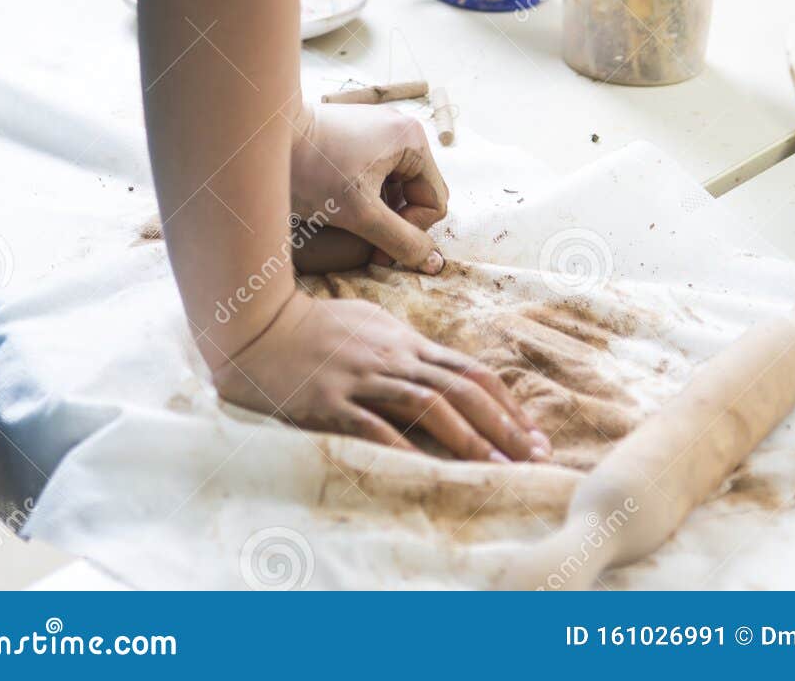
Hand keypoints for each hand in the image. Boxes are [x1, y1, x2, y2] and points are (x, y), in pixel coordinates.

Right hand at [216, 292, 550, 461]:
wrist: (259, 326)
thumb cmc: (314, 327)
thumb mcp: (370, 325)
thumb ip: (405, 347)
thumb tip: (438, 368)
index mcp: (407, 341)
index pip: (471, 372)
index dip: (508, 405)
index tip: (533, 436)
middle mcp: (394, 357)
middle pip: (461, 390)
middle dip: (503, 426)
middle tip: (534, 458)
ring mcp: (364, 377)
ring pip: (428, 404)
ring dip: (468, 438)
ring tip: (497, 467)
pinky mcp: (332, 399)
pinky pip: (374, 425)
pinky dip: (404, 447)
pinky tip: (428, 469)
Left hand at [290, 103, 447, 273]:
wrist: (265, 135)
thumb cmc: (312, 169)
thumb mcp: (360, 214)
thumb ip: (401, 241)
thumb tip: (434, 264)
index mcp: (413, 139)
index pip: (434, 202)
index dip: (412, 231)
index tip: (379, 247)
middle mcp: (402, 127)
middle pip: (417, 192)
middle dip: (397, 222)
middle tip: (366, 243)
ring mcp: (380, 127)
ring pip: (396, 185)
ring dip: (381, 211)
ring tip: (350, 223)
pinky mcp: (359, 132)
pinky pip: (379, 172)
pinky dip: (367, 194)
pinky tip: (341, 204)